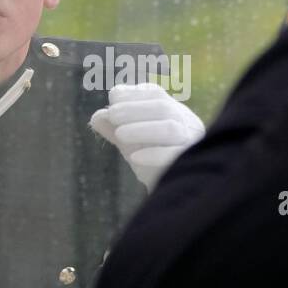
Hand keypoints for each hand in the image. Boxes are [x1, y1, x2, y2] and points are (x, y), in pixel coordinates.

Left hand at [89, 82, 204, 189]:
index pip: (155, 94)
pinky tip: (134, 157)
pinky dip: (153, 154)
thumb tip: (97, 117)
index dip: (133, 94)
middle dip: (134, 109)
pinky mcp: (191, 162)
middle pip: (163, 107)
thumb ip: (114, 129)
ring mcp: (191, 142)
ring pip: (170, 128)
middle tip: (112, 115)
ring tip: (119, 135)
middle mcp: (186, 123)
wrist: (170, 193)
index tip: (114, 97)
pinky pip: (174, 155)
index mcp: (172, 112)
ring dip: (141, 128)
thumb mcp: (130, 142)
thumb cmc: (150, 161)